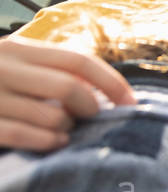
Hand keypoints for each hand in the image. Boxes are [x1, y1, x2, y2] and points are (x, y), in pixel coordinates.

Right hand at [0, 37, 134, 149]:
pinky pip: (26, 137)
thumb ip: (53, 71)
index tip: (131, 102)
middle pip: (68, 87)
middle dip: (90, 107)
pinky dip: (49, 142)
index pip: (77, 60)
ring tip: (63, 129)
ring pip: (53, 117)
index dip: (111, 82)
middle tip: (90, 117)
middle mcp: (2, 69)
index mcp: (17, 50)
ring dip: (68, 127)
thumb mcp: (18, 67)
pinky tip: (55, 142)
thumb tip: (102, 90)